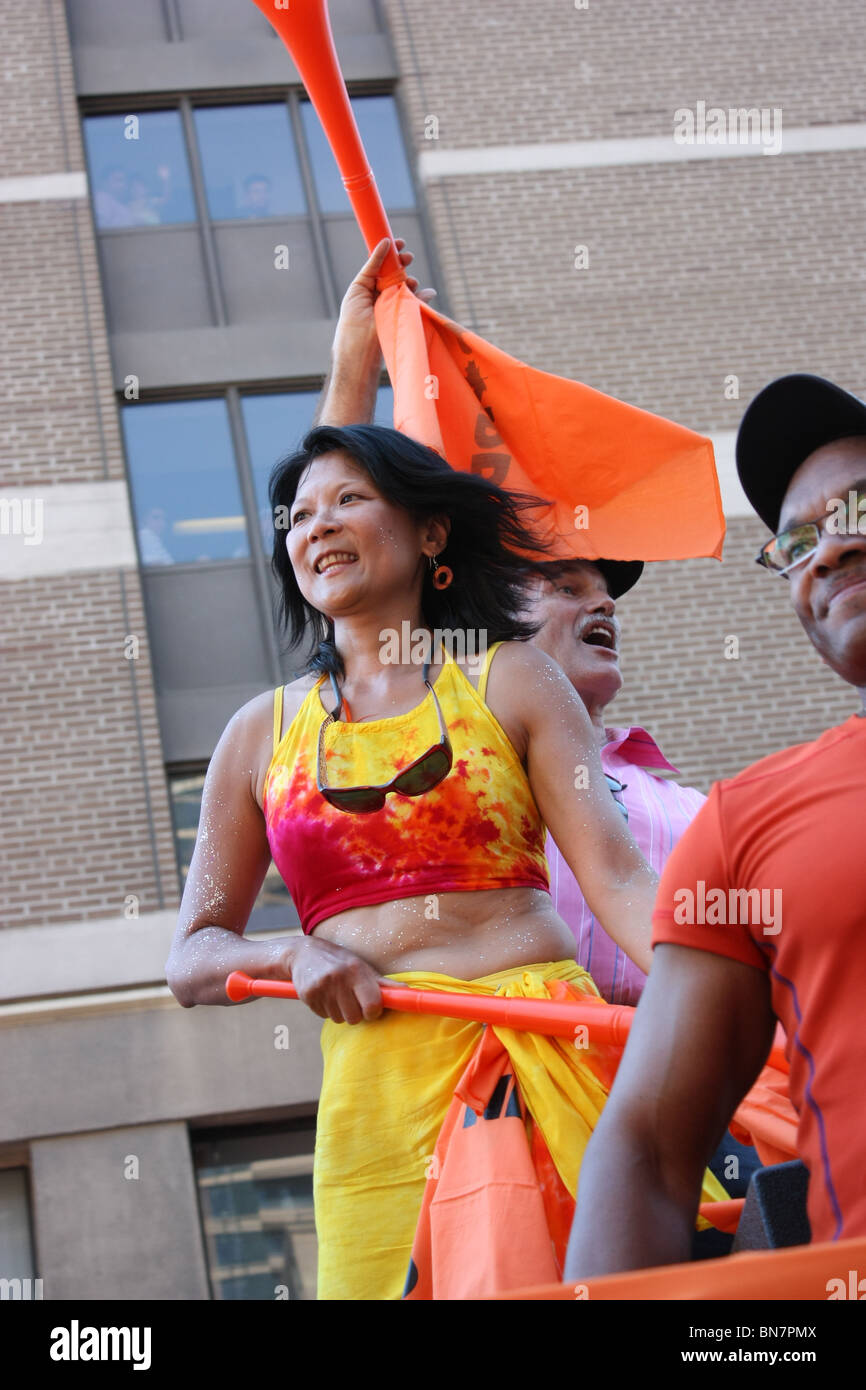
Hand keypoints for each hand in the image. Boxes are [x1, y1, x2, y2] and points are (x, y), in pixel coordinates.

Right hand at [286, 935, 404, 1024]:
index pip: (372, 1005)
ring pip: (339, 1019)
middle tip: (350, 998)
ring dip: (339, 1011)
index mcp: (356, 970)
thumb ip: (382, 982)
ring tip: (335, 994)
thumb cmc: (339, 960)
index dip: (373, 1011)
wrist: (302, 953)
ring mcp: (322, 987)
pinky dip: (325, 1009)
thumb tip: (407, 991)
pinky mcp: (308, 995)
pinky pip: (323, 1016)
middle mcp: (339, 978)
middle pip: (355, 1017)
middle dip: (355, 1012)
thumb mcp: (361, 966)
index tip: (370, 1007)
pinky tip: (323, 994)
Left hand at [335, 237, 436, 342]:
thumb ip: (372, 267)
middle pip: (395, 273)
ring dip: (410, 282)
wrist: (360, 350)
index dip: (390, 252)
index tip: (399, 242)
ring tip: (411, 283)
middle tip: (408, 258)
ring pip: (405, 287)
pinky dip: (422, 297)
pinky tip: (427, 294)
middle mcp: (380, 295)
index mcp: (367, 287)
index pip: (381, 265)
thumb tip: (386, 243)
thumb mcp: (359, 287)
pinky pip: (414, 302)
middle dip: (403, 264)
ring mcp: (392, 306)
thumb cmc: (353, 319)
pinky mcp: (402, 317)